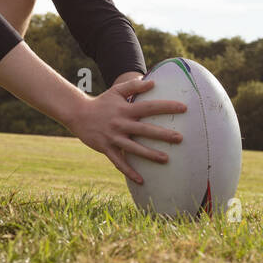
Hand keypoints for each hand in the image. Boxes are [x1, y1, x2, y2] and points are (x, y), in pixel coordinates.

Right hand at [73, 77, 187, 184]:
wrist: (78, 114)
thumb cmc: (102, 102)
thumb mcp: (116, 90)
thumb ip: (134, 86)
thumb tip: (153, 82)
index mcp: (125, 109)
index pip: (149, 107)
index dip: (166, 106)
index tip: (184, 108)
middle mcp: (121, 123)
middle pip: (144, 129)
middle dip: (162, 134)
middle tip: (180, 138)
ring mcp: (113, 137)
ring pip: (134, 148)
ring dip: (150, 154)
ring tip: (166, 159)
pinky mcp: (106, 148)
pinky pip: (119, 162)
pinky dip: (129, 171)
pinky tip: (141, 180)